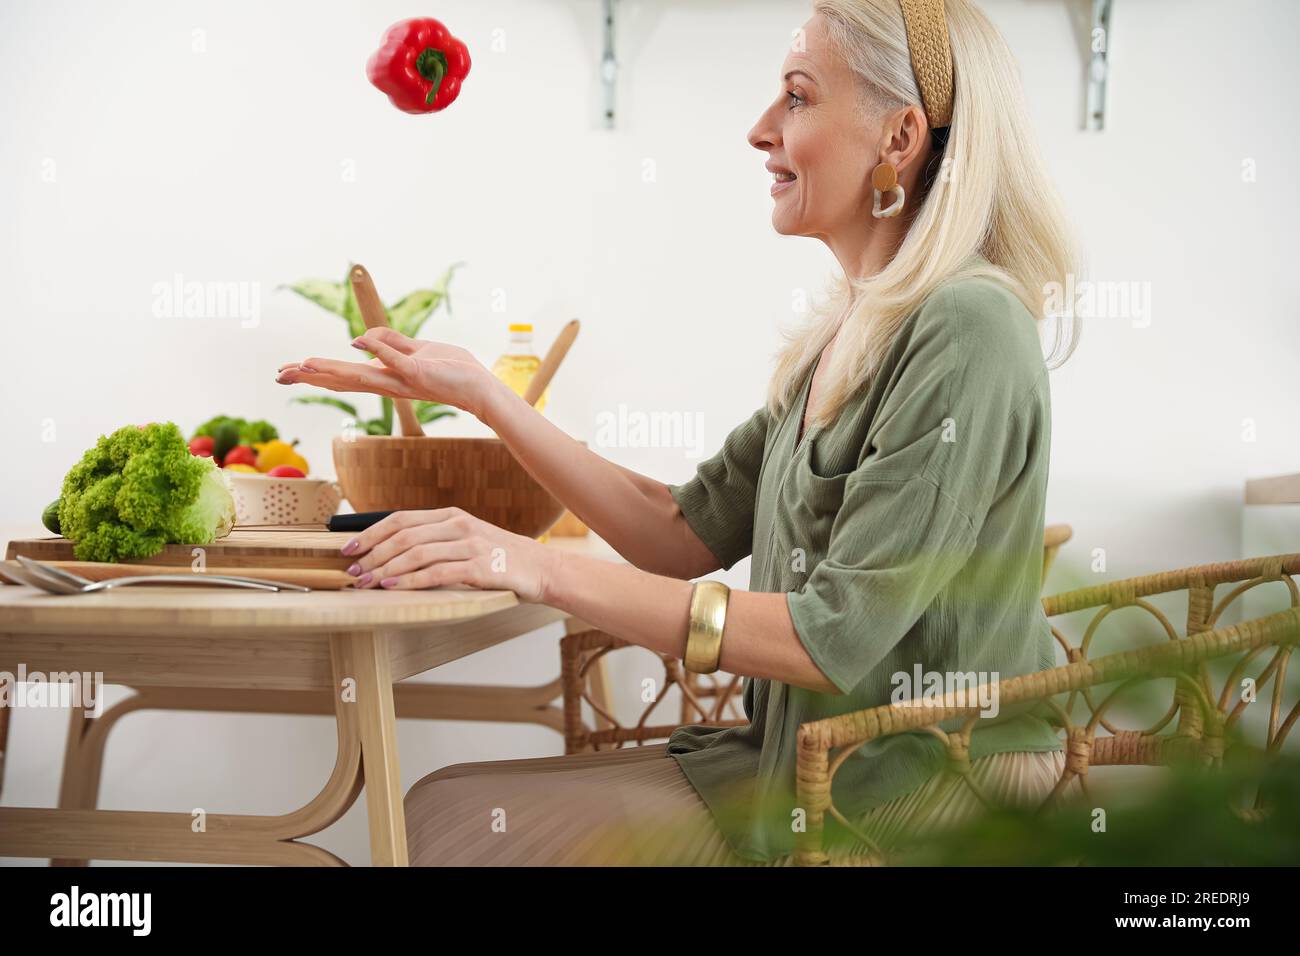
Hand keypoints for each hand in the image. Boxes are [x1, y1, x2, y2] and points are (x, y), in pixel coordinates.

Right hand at [276, 328, 495, 417]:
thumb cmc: (453, 370)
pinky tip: (356, 342)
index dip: (317, 373)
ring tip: (303, 367)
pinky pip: (395, 361)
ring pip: (360, 376)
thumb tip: (359, 337)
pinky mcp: (419, 375)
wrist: (481, 387)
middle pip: (343, 381)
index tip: (290, 371)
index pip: (345, 376)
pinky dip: (376, 351)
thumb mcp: (418, 350)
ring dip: (331, 369)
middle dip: (312, 377)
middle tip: (280, 375)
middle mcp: (389, 385)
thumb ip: (390, 342)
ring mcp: (402, 382)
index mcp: (386, 378)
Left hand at [340, 507, 556, 601]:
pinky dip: (411, 580)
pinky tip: (393, 587)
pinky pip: (437, 573)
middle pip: (403, 535)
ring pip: (416, 553)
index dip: (370, 533)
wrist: (540, 568)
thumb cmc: (498, 558)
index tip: (347, 548)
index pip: (401, 518)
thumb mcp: (466, 540)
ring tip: (367, 582)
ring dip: (386, 569)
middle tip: (352, 572)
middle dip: (372, 554)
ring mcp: (470, 544)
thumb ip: (435, 541)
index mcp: (452, 515)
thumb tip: (390, 553)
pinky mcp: (480, 567)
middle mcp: (458, 524)